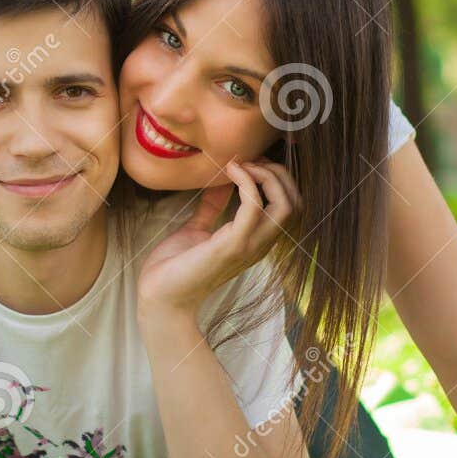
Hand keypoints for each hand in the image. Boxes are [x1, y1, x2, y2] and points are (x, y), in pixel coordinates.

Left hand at [136, 160, 298, 318]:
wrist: (160, 296)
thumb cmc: (175, 267)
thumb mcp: (198, 229)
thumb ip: (212, 208)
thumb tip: (219, 183)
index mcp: (256, 241)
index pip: (290, 206)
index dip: (278, 179)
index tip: (251, 164)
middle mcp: (260, 245)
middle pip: (296, 204)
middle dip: (279, 174)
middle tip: (251, 161)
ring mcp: (249, 246)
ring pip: (286, 205)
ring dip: (268, 176)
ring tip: (242, 165)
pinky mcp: (233, 245)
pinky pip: (254, 207)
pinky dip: (246, 182)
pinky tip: (230, 171)